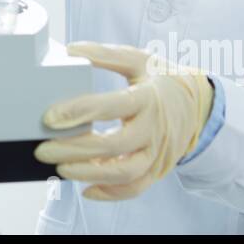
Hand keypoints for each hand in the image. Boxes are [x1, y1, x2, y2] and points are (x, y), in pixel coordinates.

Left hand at [35, 42, 213, 200]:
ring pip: (124, 172)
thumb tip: (71, 50)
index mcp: (148, 98)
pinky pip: (135, 188)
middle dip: (74, 149)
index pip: (112, 106)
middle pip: (114, 145)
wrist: (200, 106)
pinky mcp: (157, 169)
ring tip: (60, 169)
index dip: (79, 112)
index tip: (50, 117)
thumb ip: (105, 54)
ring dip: (88, 174)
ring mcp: (157, 153)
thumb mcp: (139, 60)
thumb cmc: (163, 80)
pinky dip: (110, 193)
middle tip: (43, 148)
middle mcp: (154, 128)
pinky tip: (85, 189)